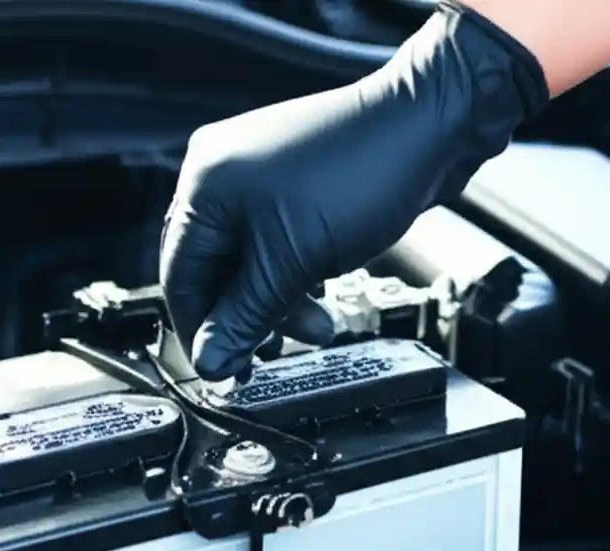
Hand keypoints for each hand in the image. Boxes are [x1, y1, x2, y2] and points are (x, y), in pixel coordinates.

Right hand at [160, 3, 545, 380]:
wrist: (431, 124)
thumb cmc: (362, 173)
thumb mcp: (294, 263)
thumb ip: (246, 317)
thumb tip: (211, 360)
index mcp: (206, 183)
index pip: (179, 275)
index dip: (200, 328)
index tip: (222, 367)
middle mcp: (222, 172)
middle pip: (213, 268)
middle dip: (245, 314)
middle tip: (268, 354)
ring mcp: (258, 173)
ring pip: (248, 259)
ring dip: (276, 299)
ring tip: (316, 325)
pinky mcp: (291, 179)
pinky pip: (275, 241)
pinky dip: (292, 272)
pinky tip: (320, 289)